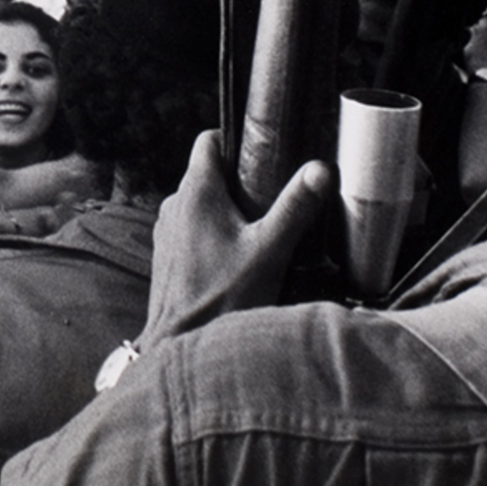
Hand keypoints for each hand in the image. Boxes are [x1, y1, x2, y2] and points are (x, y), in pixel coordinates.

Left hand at [138, 130, 333, 349]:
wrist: (179, 346)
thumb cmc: (222, 299)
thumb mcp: (269, 251)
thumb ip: (295, 208)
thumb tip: (320, 169)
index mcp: (196, 193)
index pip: (209, 141)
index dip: (235, 139)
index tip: (264, 152)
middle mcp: (175, 205)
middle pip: (208, 173)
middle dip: (239, 180)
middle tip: (273, 197)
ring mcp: (167, 231)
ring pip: (199, 203)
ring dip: (226, 210)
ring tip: (258, 230)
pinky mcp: (167, 256)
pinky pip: (191, 229)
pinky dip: (213, 234)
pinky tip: (237, 257)